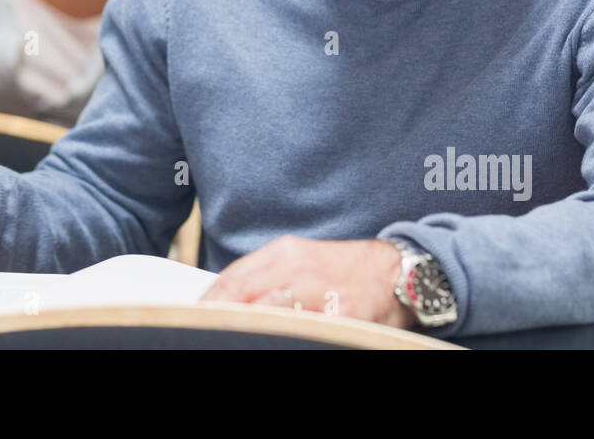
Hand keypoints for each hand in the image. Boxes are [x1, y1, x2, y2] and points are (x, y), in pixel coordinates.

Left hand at [199, 235, 414, 327]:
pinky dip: (287, 334)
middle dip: (223, 318)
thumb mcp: (302, 262)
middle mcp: (298, 268)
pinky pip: (307, 328)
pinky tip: (276, 339)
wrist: (399, 271)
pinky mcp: (343, 313)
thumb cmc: (345, 271)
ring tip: (229, 339)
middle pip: (244, 296)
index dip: (210, 302)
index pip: (233, 278)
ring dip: (248, 327)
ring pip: (269, 312)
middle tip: (206, 333)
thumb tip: (227, 303)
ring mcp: (320, 291)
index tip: (193, 317)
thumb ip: (266, 279)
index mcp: (285, 253)